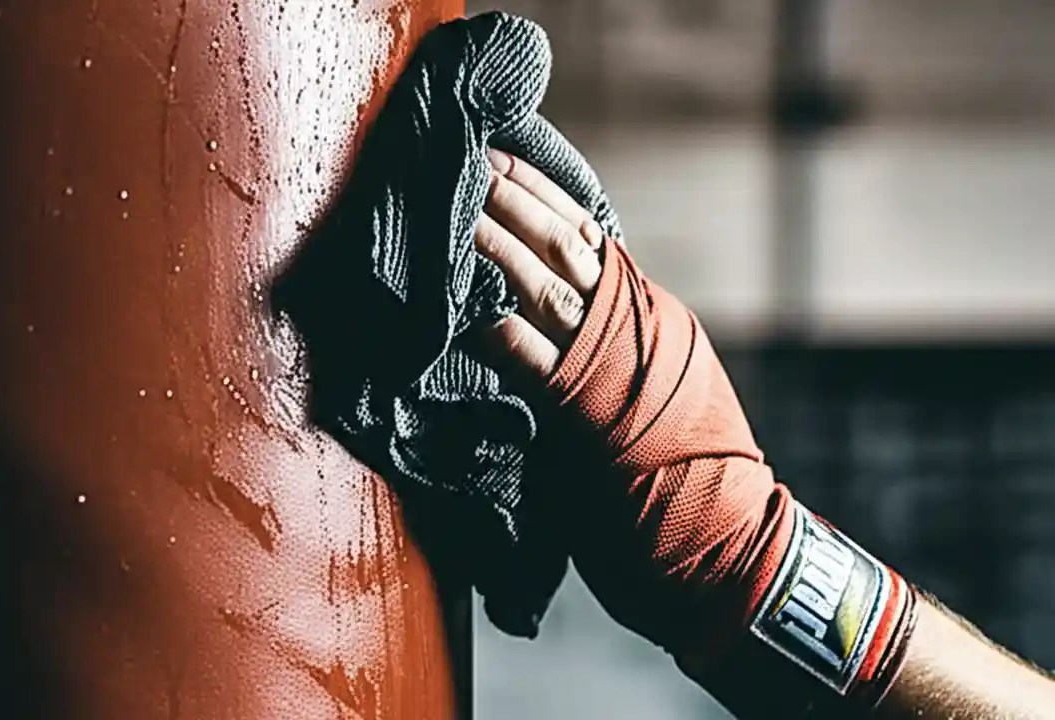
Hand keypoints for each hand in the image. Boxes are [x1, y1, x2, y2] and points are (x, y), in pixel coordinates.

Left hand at [474, 145, 794, 663]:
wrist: (727, 540)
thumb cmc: (688, 474)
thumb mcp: (661, 386)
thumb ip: (619, 345)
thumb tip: (562, 318)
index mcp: (651, 314)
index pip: (591, 237)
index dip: (543, 194)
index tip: (505, 160)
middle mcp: (636, 326)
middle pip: (565, 246)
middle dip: (514, 200)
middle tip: (468, 159)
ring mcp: (614, 366)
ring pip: (546, 287)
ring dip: (498, 245)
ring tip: (458, 205)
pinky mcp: (586, 414)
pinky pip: (532, 359)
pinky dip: (497, 328)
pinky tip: (463, 300)